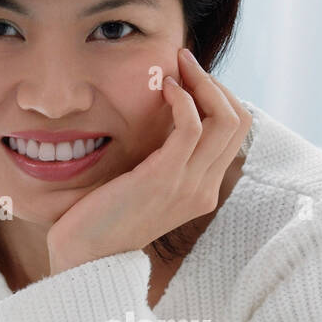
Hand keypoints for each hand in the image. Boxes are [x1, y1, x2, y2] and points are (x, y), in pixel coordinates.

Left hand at [46, 47, 252, 271]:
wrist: (84, 258)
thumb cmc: (104, 220)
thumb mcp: (143, 186)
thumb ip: (161, 159)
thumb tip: (165, 118)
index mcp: (203, 191)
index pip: (236, 132)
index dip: (219, 96)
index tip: (190, 78)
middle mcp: (204, 189)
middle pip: (238, 121)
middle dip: (214, 83)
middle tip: (185, 63)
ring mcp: (187, 185)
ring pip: (224, 119)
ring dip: (202, 82)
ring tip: (176, 67)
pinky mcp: (163, 178)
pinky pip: (191, 126)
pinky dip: (182, 98)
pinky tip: (164, 88)